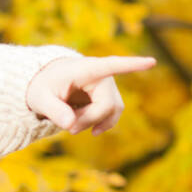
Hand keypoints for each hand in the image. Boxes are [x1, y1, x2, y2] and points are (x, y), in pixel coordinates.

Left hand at [25, 53, 155, 135]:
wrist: (48, 85)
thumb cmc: (44, 86)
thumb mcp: (39, 98)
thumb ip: (53, 110)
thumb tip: (70, 125)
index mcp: (86, 68)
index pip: (111, 65)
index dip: (131, 65)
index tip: (152, 61)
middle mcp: (103, 76)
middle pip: (107, 104)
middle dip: (89, 119)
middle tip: (69, 129)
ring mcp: (108, 88)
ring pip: (112, 112)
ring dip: (94, 123)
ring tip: (72, 126)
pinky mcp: (109, 99)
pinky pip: (111, 116)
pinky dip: (98, 124)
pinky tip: (86, 128)